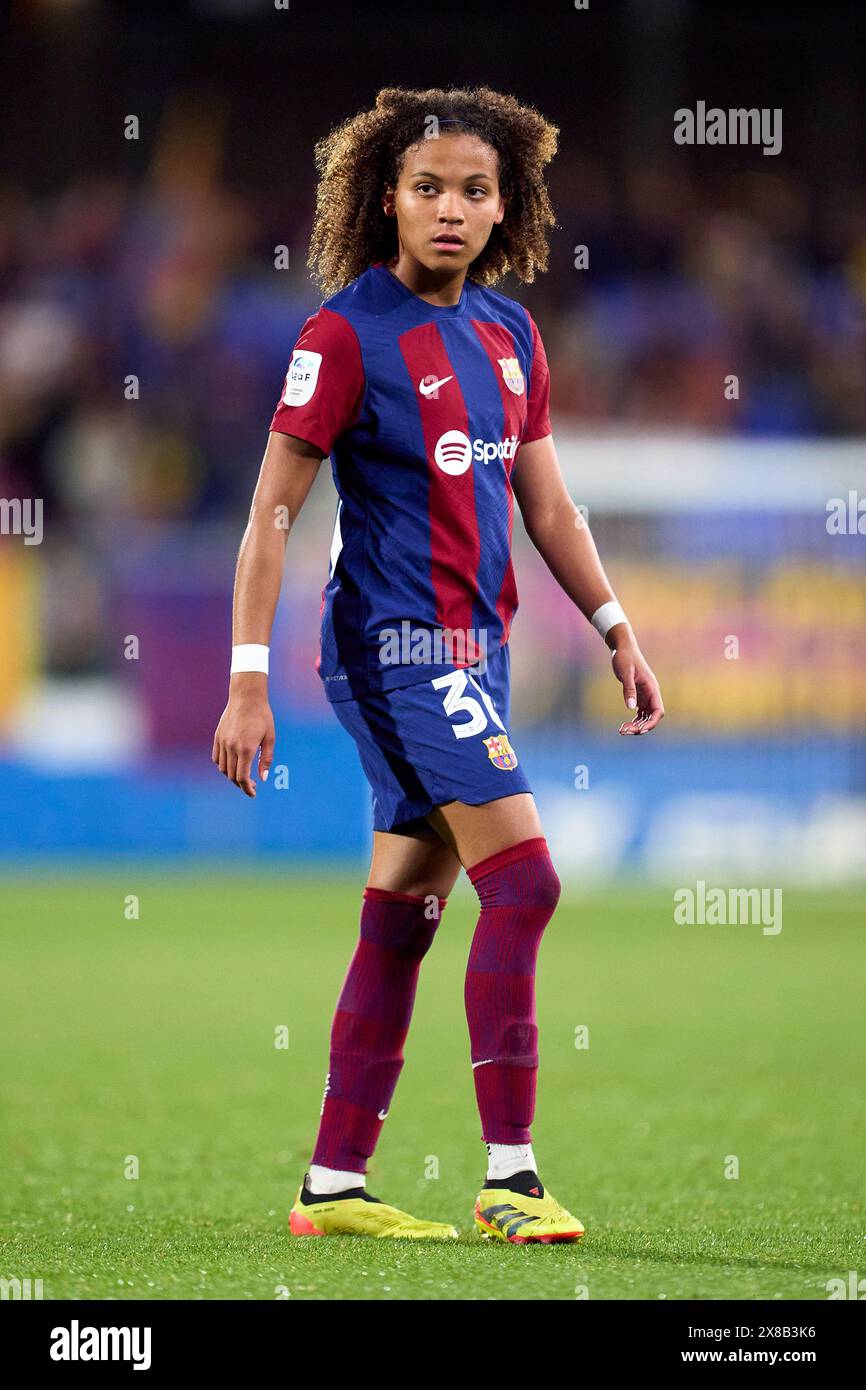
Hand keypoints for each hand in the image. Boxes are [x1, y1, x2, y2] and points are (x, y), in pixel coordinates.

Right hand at [212, 674, 275, 796]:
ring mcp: (222, 742)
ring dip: (231, 776)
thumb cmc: (262, 717)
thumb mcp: (270, 738)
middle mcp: (232, 747)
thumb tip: (263, 778)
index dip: (247, 789)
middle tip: (252, 786)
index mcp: (246, 749)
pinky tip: (232, 765)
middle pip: (231, 776)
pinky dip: (223, 766)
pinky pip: (216, 758)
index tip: (253, 793)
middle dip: (241, 785)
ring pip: (222, 768)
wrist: (247, 697)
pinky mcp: (217, 737)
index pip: (242, 777)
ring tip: (242, 775)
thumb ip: (266, 760)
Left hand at [610, 636, 664, 734]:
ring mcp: (645, 695)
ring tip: (622, 731)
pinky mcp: (639, 695)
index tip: (639, 730)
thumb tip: (630, 707)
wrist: (623, 648)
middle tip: (624, 731)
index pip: (658, 711)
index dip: (651, 723)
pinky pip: (640, 713)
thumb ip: (629, 689)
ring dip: (637, 726)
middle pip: (651, 717)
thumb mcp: (625, 673)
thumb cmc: (624, 658)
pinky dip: (634, 720)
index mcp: (652, 688)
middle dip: (640, 727)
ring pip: (645, 717)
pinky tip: (624, 726)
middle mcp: (651, 694)